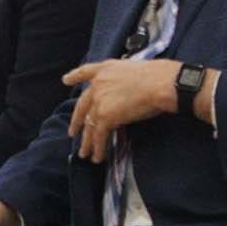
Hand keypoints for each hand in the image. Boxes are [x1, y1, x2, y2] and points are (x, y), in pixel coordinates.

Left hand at [64, 59, 180, 163]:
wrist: (160, 83)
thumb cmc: (156, 76)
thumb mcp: (132, 69)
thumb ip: (120, 80)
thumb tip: (124, 92)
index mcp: (104, 69)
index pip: (85, 72)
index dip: (74, 76)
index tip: (66, 80)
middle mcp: (97, 85)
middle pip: (83, 106)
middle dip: (77, 121)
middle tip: (72, 132)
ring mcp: (99, 101)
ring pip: (89, 125)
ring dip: (87, 142)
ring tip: (84, 153)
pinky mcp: (105, 116)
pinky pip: (99, 135)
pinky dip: (98, 148)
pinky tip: (97, 157)